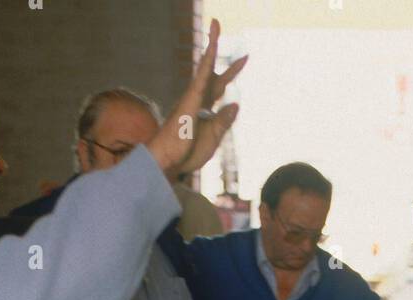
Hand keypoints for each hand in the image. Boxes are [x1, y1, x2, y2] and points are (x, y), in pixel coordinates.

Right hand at [147, 19, 241, 175]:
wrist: (168, 162)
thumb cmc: (186, 153)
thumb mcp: (213, 138)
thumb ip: (224, 122)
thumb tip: (236, 104)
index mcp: (203, 108)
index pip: (220, 85)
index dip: (232, 71)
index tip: (245, 57)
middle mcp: (197, 98)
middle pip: (214, 72)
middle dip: (219, 52)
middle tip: (220, 27)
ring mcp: (192, 98)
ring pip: (205, 67)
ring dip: (211, 45)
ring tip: (215, 25)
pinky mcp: (189, 102)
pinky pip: (199, 79)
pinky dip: (206, 63)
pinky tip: (211, 48)